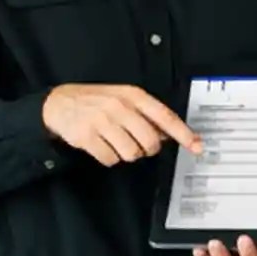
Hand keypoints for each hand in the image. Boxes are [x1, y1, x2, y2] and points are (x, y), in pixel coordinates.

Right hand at [42, 84, 201, 165]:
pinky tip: (101, 145)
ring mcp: (102, 121)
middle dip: (147, 149)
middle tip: (137, 143)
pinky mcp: (87, 137)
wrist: (59, 103)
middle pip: (150, 142)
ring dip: (126, 153)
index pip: (165, 116)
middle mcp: (120, 107)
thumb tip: (168, 134)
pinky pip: (110, 160)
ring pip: (131, 154)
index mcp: (133, 95)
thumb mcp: (123, 98)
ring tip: (114, 141)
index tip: (197, 146)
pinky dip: (109, 157)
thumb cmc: (96, 101)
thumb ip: (146, 114)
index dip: (183, 133)